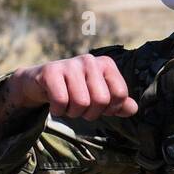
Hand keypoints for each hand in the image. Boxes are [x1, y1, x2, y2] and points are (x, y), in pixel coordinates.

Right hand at [5, 53, 137, 120]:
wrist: (41, 83)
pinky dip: (57, 110)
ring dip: (72, 113)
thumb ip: (118, 103)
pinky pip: (61, 100)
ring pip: (81, 102)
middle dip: (90, 113)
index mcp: (106, 64)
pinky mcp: (51, 71)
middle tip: (80, 108)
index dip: (110, 109)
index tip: (97, 107)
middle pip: (101, 100)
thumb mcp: (98, 95)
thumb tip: (133, 109)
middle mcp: (90, 60)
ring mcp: (70, 64)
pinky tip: (54, 104)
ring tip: (67, 105)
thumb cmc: (74, 90)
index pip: (120, 95)